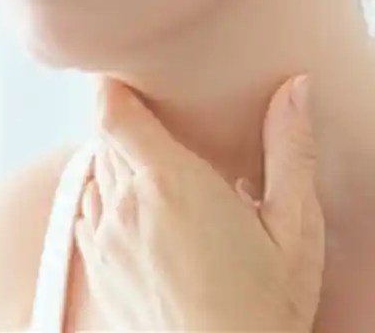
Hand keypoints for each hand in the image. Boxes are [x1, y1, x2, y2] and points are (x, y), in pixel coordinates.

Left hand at [74, 75, 324, 331]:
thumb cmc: (265, 305)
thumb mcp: (293, 227)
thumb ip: (289, 151)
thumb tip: (294, 88)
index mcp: (169, 182)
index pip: (112, 112)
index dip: (113, 88)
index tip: (127, 78)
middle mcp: (124, 203)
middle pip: (106, 139)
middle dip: (128, 126)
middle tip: (163, 126)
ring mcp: (103, 237)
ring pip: (97, 174)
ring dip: (117, 164)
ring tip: (158, 173)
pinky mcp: (96, 266)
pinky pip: (88, 212)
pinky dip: (107, 201)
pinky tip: (141, 215)